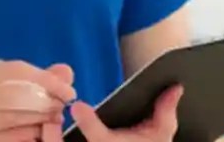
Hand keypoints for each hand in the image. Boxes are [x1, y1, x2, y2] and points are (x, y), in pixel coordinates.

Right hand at [0, 61, 76, 141]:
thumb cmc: (16, 109)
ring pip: (8, 117)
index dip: (45, 80)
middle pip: (9, 93)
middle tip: (61, 107)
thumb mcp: (32, 91)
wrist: (0, 135)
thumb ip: (48, 80)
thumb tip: (64, 73)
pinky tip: (38, 133)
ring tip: (54, 120)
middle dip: (41, 100)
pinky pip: (4, 138)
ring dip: (37, 118)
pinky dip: (26, 135)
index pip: (13, 70)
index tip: (69, 92)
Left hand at [55, 85, 183, 141]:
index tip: (78, 105)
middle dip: (56, 140)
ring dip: (51, 141)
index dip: (89, 123)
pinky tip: (48, 130)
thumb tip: (176, 86)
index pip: (99, 138)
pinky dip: (52, 140)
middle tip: (50, 122)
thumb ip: (165, 110)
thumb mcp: (161, 133)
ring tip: (47, 126)